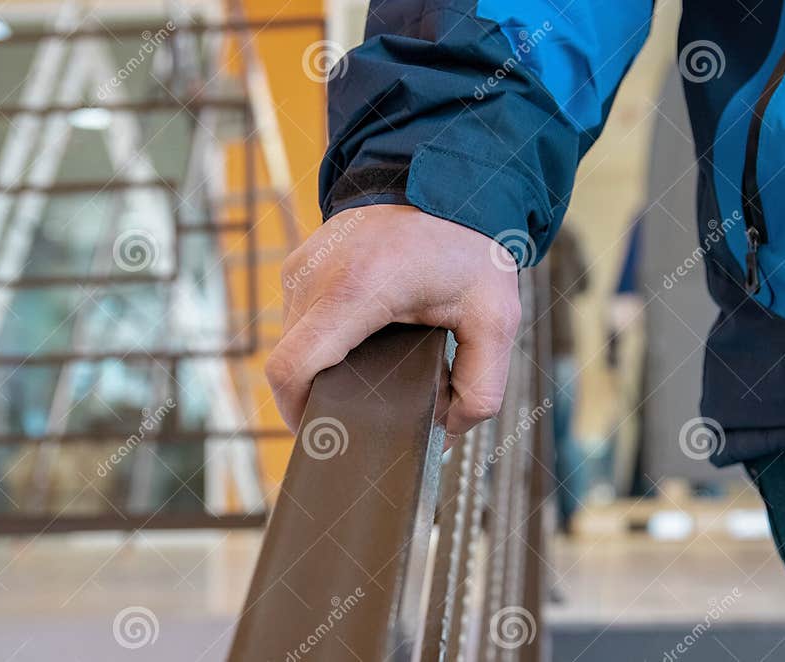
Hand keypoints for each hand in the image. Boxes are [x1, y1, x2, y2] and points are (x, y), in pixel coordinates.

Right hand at [266, 204, 521, 434]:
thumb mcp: (494, 319)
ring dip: (321, 363)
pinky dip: (321, 338)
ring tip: (368, 366)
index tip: (323, 431)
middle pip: (291, 363)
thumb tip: (449, 428)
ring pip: (291, 341)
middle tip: (364, 406)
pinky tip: (358, 339)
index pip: (292, 368)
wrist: (445, 180)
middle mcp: (317, 275)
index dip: (296, 413)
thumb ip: (481, 387)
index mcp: (357, 290)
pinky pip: (297, 317)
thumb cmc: (468, 245)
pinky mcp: (300, 263)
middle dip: (320, 393)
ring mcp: (302, 266)